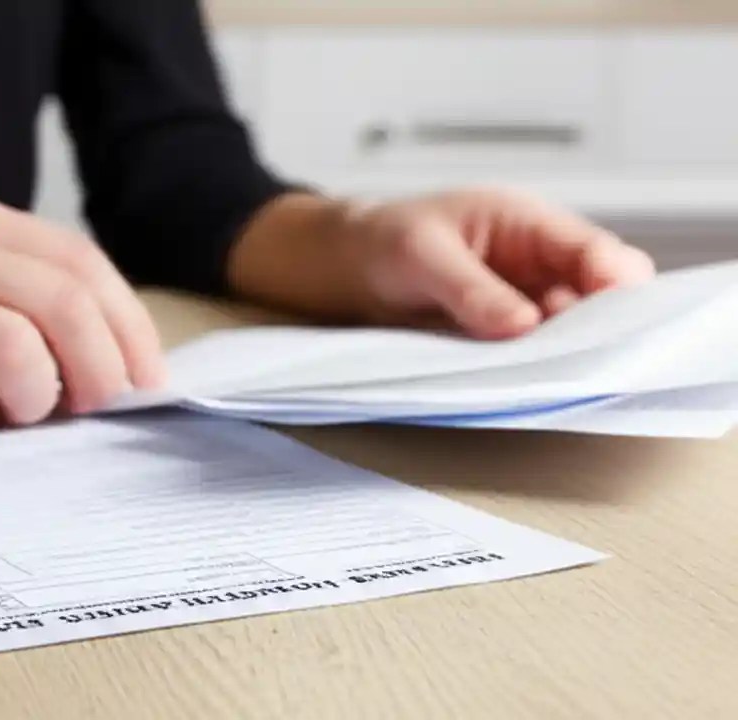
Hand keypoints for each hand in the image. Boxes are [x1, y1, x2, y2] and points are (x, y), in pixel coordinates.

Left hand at [228, 188, 656, 338]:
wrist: (344, 269)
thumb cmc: (383, 242)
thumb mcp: (421, 255)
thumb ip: (472, 289)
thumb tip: (524, 326)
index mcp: (525, 224)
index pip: (593, 250)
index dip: (614, 281)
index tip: (616, 315)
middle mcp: (536, 264)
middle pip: (598, 298)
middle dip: (600, 327)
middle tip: (586, 362)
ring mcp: (524, 303)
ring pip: (571, 334)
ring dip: (566, 356)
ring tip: (555, 380)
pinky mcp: (503, 337)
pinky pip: (533, 356)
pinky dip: (535, 371)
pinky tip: (528, 387)